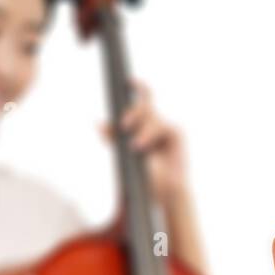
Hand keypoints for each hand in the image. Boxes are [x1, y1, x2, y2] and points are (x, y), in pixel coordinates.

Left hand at [99, 77, 189, 205]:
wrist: (166, 193)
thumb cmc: (147, 179)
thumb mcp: (124, 156)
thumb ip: (114, 139)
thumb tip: (98, 123)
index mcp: (144, 128)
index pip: (142, 101)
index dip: (137, 87)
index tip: (129, 81)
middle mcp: (156, 124)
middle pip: (145, 103)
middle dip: (133, 111)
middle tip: (124, 126)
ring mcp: (166, 127)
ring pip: (149, 115)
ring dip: (141, 130)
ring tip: (135, 147)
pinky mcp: (176, 132)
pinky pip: (160, 125)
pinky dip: (148, 134)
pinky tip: (140, 146)